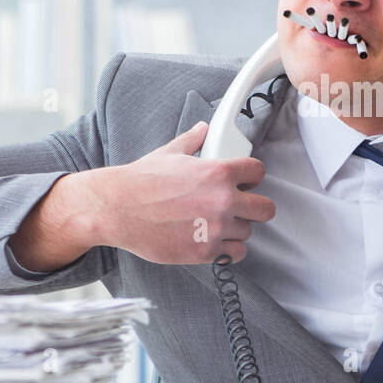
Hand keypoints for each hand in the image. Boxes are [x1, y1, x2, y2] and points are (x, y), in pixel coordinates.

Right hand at [73, 121, 275, 264]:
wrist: (116, 209)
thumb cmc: (140, 181)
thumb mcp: (169, 153)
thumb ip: (192, 141)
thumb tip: (202, 129)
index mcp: (219, 172)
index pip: (259, 172)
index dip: (252, 177)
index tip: (245, 182)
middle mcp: (223, 200)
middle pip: (266, 209)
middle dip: (254, 207)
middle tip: (239, 207)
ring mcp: (216, 228)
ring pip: (248, 232)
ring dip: (236, 229)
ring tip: (216, 224)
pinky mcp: (205, 252)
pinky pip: (235, 254)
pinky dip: (227, 250)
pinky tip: (213, 241)